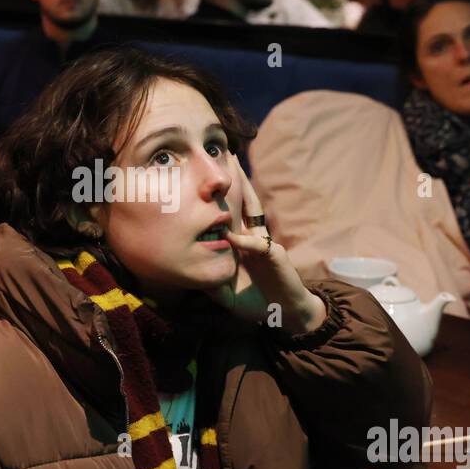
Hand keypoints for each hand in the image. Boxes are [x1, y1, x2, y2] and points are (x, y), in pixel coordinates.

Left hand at [203, 160, 326, 334]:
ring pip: (253, 210)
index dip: (213, 198)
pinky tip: (232, 237)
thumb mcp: (225, 295)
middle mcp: (249, 237)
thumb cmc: (254, 303)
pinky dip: (245, 241)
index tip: (197, 179)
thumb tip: (186, 276)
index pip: (223, 215)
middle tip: (220, 155)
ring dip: (244, 189)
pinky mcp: (275, 254)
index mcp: (237, 243)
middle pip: (239, 202)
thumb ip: (209, 284)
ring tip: (234, 168)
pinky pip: (259, 245)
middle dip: (231, 180)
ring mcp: (263, 242)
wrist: (284, 313)